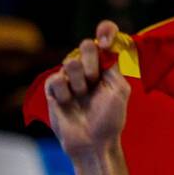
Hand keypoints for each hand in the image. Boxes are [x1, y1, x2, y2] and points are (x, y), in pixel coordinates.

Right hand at [44, 20, 129, 160]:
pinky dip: (64, 91)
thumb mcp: (120, 90)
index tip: (106, 38)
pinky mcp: (53, 89)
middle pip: (87, 46)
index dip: (106, 32)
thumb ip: (114, 65)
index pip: (105, 40)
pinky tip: (67, 102)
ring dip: (79, 82)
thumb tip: (108, 46)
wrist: (93, 142)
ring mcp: (70, 78)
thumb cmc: (110, 119)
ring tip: (82, 97)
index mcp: (106, 68)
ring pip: (71, 63)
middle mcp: (88, 70)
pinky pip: (57, 79)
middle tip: (94, 80)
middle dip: (92, 63)